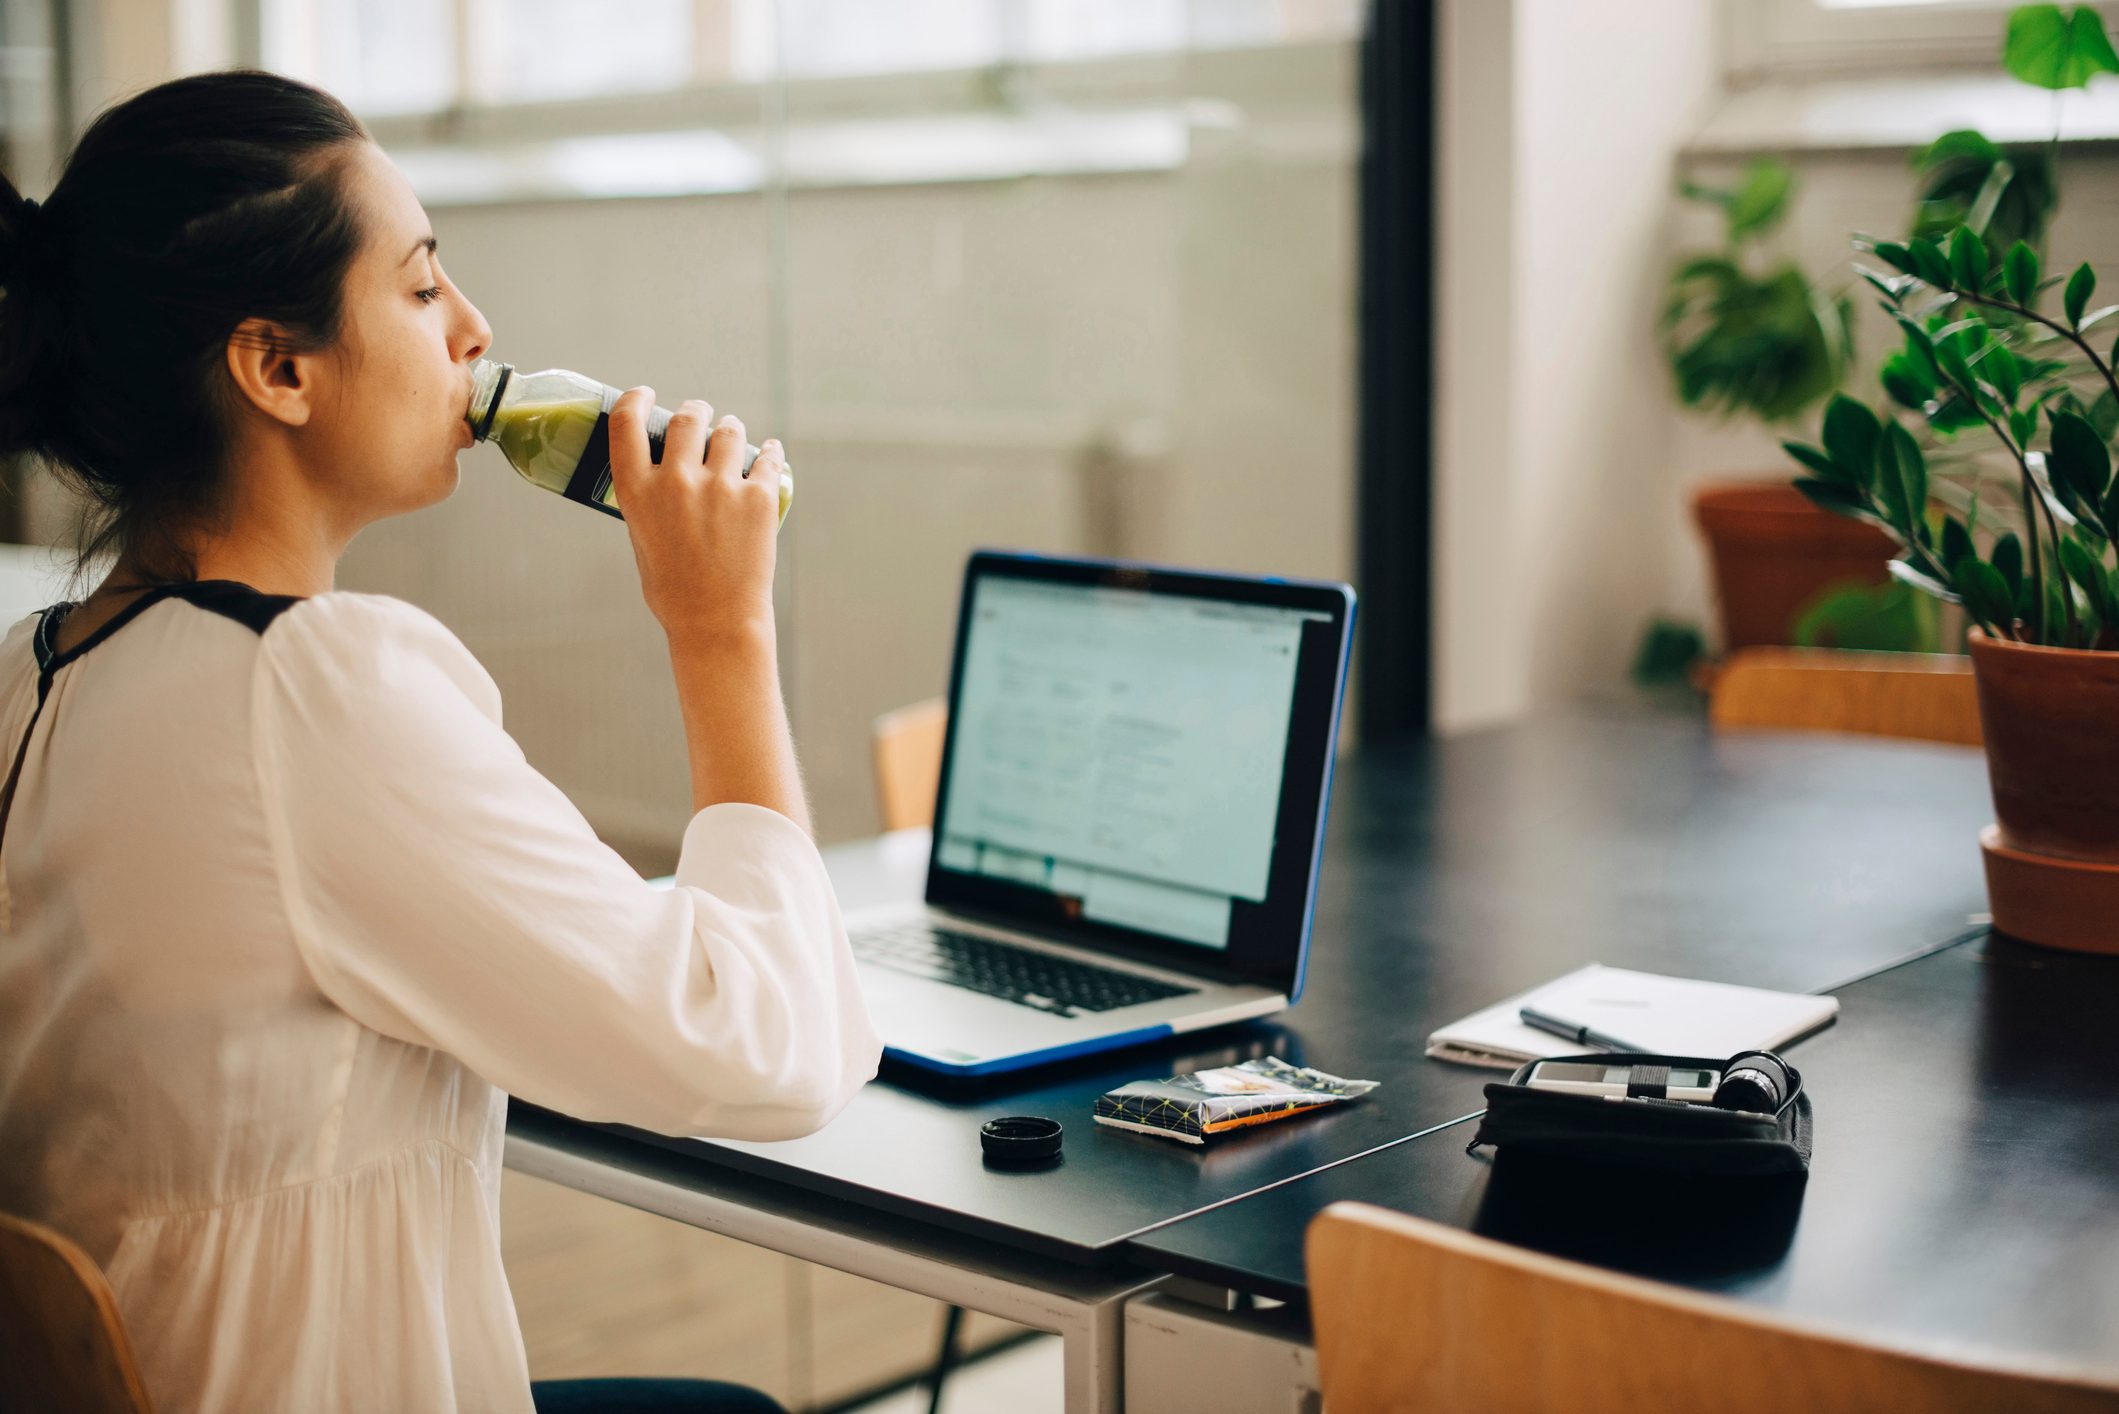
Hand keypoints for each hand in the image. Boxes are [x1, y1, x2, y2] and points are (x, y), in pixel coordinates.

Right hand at [607, 386, 785, 643]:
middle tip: (700, 416)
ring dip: (729, 429)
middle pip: (687, 419)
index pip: (626, 423)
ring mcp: (720, 487)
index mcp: (638, 492)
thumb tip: (660, 478)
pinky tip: (769, 451)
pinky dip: (768, 452)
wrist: (716, 623)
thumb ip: (649, 504)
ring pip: (728, 431)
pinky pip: (767, 458)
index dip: (635, 400)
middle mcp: (677, 481)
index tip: (645, 395)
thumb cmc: (674, 592)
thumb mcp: (642, 542)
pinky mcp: (758, 497)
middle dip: (695, 412)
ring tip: (732, 433)